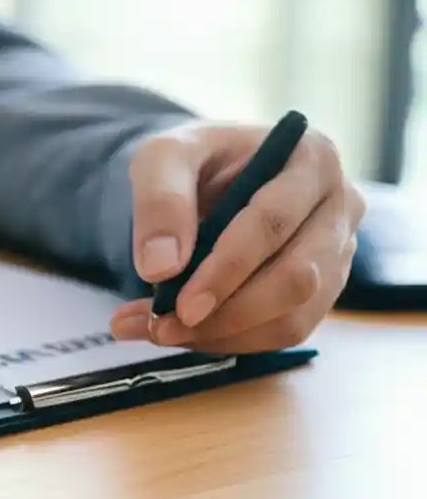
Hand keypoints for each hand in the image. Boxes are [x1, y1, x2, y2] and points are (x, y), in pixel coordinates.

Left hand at [110, 120, 365, 352]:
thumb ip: (160, 201)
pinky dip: (231, 341)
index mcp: (310, 159)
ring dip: (224, 336)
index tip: (181, 305)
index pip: (273, 223)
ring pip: (295, 317)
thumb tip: (160, 269)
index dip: (227, 270)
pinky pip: (285, 331)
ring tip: (159, 330)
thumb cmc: (192, 159)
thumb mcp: (162, 157)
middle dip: (226, 314)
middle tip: (161, 327)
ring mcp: (337, 253)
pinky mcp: (322, 290)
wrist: (205, 175)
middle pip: (296, 279)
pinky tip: (185, 332)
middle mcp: (339, 207)